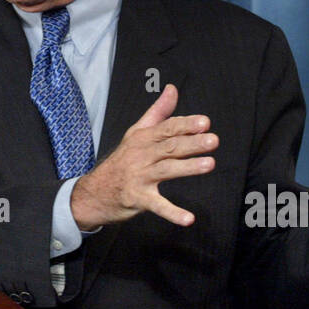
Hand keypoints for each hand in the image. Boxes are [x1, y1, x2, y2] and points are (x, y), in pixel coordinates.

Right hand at [70, 84, 215, 228]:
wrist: (95, 191)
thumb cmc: (121, 160)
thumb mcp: (136, 132)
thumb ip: (158, 112)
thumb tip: (173, 89)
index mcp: (143, 138)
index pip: (167, 128)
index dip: (186, 125)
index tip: (205, 122)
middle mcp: (141, 155)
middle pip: (170, 147)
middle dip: (192, 143)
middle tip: (213, 140)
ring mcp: (140, 177)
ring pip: (167, 170)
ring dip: (188, 167)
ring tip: (209, 164)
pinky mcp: (139, 199)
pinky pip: (157, 205)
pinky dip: (172, 212)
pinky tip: (188, 219)